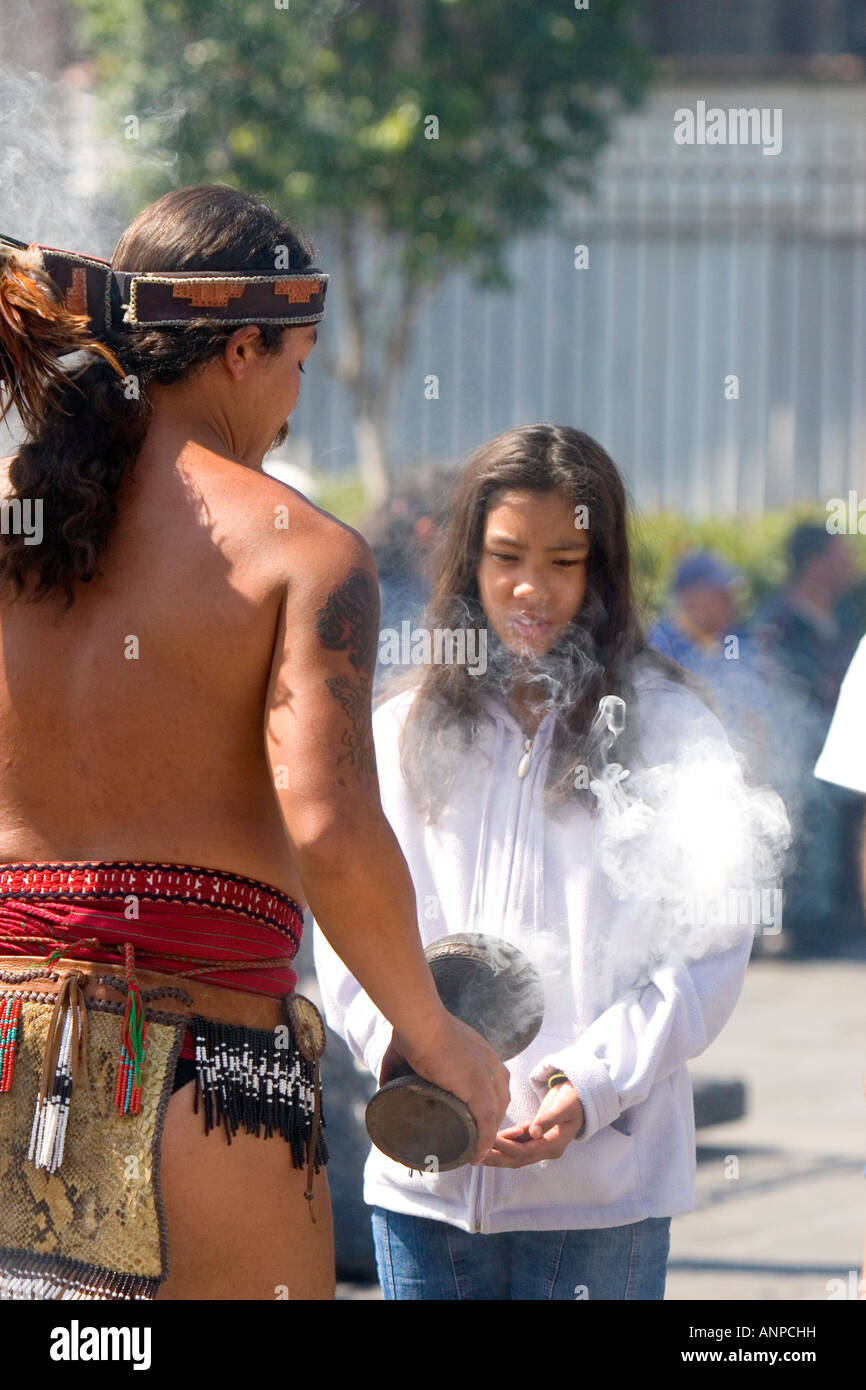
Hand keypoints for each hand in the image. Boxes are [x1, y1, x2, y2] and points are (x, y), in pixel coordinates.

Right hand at [386, 1014, 510, 1162]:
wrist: (420, 1024)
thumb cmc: (413, 1030)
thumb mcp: (406, 1048)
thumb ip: (394, 1066)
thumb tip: (382, 1084)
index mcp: (480, 1051)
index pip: (496, 1079)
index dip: (489, 1099)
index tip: (478, 1117)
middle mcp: (490, 1063)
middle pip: (501, 1097)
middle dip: (492, 1119)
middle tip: (476, 1137)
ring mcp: (486, 1076)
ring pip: (496, 1113)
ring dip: (488, 1133)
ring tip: (475, 1150)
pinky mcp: (478, 1088)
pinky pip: (487, 1121)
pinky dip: (484, 1139)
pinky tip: (477, 1154)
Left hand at [480, 1081, 583, 1167]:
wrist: (581, 1096)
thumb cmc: (574, 1099)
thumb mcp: (563, 1107)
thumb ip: (548, 1119)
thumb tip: (533, 1133)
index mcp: (554, 1145)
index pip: (525, 1151)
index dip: (506, 1148)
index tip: (489, 1141)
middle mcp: (546, 1150)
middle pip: (517, 1159)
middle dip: (496, 1158)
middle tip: (475, 1156)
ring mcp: (541, 1145)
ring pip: (515, 1154)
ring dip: (496, 1154)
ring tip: (476, 1152)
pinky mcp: (535, 1137)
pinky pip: (517, 1144)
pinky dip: (503, 1143)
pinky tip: (488, 1140)